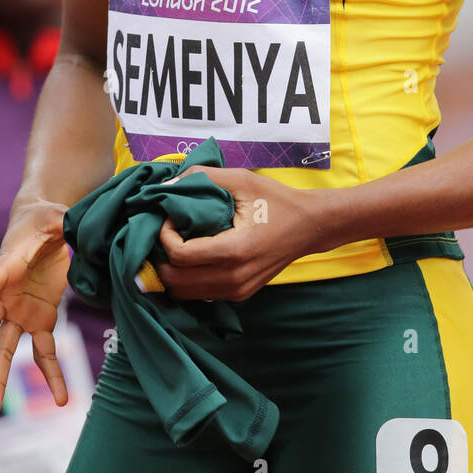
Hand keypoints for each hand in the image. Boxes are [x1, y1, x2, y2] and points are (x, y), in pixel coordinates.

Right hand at [0, 199, 72, 415]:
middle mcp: (4, 296)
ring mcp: (19, 312)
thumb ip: (61, 221)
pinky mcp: (40, 320)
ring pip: (2, 351)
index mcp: (4, 268)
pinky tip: (62, 400)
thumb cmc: (44, 218)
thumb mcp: (53, 215)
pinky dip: (52, 375)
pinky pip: (44, 353)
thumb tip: (70, 223)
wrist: (44, 226)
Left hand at [155, 167, 330, 301]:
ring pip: (184, 293)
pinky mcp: (240, 295)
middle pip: (175, 282)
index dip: (165, 236)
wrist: (310, 227)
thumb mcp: (242, 180)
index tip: (171, 218)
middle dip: (162, 257)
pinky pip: (200, 294)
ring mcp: (238, 291)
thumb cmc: (277, 201)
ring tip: (179, 245)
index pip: (180, 256)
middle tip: (168, 234)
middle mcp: (235, 278)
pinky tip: (195, 257)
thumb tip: (167, 186)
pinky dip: (189, 279)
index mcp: (235, 250)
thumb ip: (203, 177)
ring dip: (173, 271)